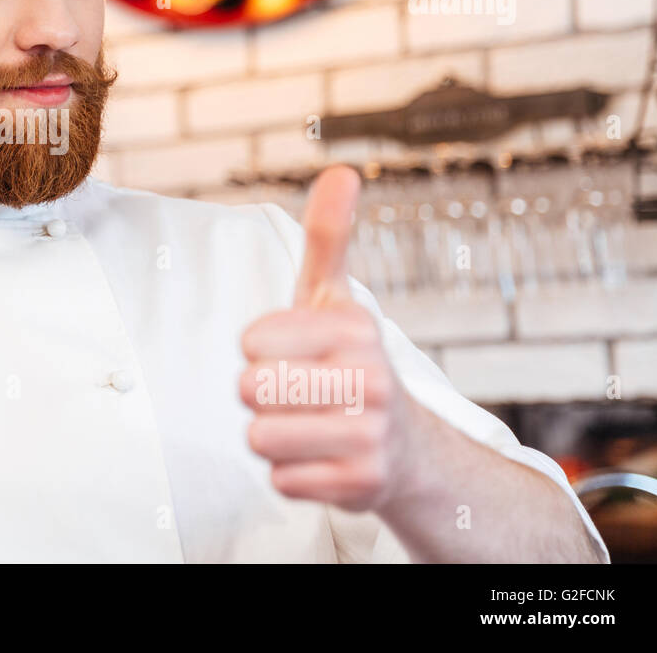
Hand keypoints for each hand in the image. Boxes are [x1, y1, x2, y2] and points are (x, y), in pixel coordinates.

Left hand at [238, 166, 414, 512]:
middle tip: (296, 394)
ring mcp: (370, 435)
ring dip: (271, 436)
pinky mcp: (362, 485)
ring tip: (306, 426)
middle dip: (260, 396)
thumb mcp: (334, 297)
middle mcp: (371, 380)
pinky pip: (281, 480)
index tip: (292, 353)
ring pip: (260, 438)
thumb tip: (340, 170)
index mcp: (356, 328)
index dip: (258, 351)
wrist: (405, 447)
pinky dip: (290, 475)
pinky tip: (320, 460)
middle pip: (250, 391)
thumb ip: (327, 237)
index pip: (251, 343)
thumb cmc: (349, 360)